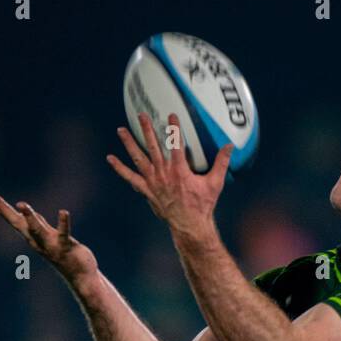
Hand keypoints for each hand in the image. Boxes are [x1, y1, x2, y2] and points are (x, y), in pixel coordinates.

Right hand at [0, 195, 98, 282]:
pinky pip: (64, 233)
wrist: (80, 277)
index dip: (1, 209)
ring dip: (29, 218)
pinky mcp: (65, 247)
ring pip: (37, 230)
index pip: (14, 220)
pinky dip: (63, 222)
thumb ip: (38, 224)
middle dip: (5, 211)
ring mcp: (50, 245)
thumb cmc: (64, 255)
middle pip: (18, 224)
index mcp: (32, 238)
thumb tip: (26, 212)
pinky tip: (63, 212)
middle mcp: (37, 241)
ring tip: (21, 204)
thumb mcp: (48, 237)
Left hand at [108, 112, 232, 236]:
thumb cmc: (203, 205)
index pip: (175, 144)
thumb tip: (230, 146)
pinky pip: (131, 178)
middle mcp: (163, 174)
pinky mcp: (147, 190)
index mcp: (179, 171)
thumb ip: (222, 163)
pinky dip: (120, 168)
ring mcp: (153, 182)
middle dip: (147, 129)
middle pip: (153, 147)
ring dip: (129, 144)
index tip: (170, 114)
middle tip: (141, 115)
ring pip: (139, 159)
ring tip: (120, 130)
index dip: (173, 128)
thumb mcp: (215, 183)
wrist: (189, 226)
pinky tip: (111, 159)